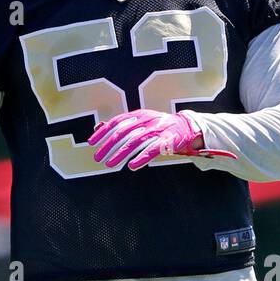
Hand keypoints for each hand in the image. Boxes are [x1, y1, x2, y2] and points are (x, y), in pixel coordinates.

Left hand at [88, 109, 236, 172]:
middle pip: (123, 133)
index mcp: (139, 114)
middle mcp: (147, 120)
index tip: (92, 144)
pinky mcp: (168, 141)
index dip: (103, 133)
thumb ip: (121, 124)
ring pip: (135, 142)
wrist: (187, 127)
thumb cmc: (160, 126)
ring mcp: (157, 130)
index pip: (117, 122)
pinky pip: (152, 149)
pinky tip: (132, 166)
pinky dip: (141, 157)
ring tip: (110, 165)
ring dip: (121, 154)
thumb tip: (98, 128)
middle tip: (98, 158)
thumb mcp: (140, 121)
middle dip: (108, 146)